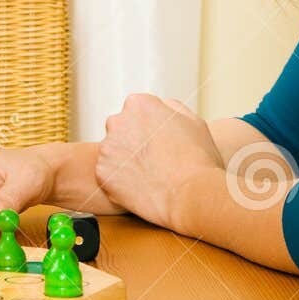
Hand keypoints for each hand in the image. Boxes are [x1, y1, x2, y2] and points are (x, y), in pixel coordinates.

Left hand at [95, 94, 224, 232]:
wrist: (190, 195)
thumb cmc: (197, 159)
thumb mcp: (193, 120)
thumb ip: (170, 107)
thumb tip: (159, 106)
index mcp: (139, 104)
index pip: (136, 110)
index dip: (149, 128)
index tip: (159, 142)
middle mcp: (118, 121)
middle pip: (120, 129)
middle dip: (132, 141)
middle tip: (153, 160)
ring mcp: (107, 147)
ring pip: (112, 152)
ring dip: (125, 161)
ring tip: (149, 175)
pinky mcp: (101, 172)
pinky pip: (108, 174)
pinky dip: (119, 181)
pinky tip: (140, 187)